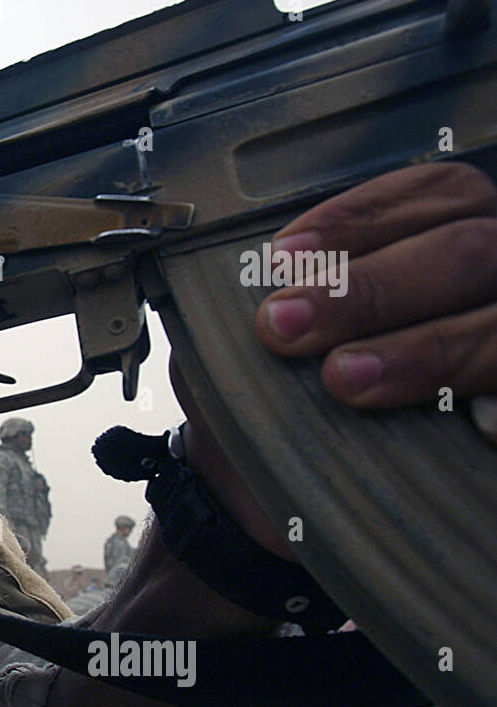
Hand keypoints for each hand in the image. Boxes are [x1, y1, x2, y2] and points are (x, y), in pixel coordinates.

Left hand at [173, 162, 496, 552]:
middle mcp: (487, 285)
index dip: (361, 218)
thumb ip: (236, 293)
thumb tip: (238, 259)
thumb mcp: (234, 343)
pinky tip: (464, 422)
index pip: (429, 194)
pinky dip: (475, 393)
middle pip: (469, 250)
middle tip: (289, 328)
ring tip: (343, 379)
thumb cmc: (253, 409)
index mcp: (430, 242)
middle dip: (372, 288)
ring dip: (424, 348)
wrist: (254, 512)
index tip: (286, 257)